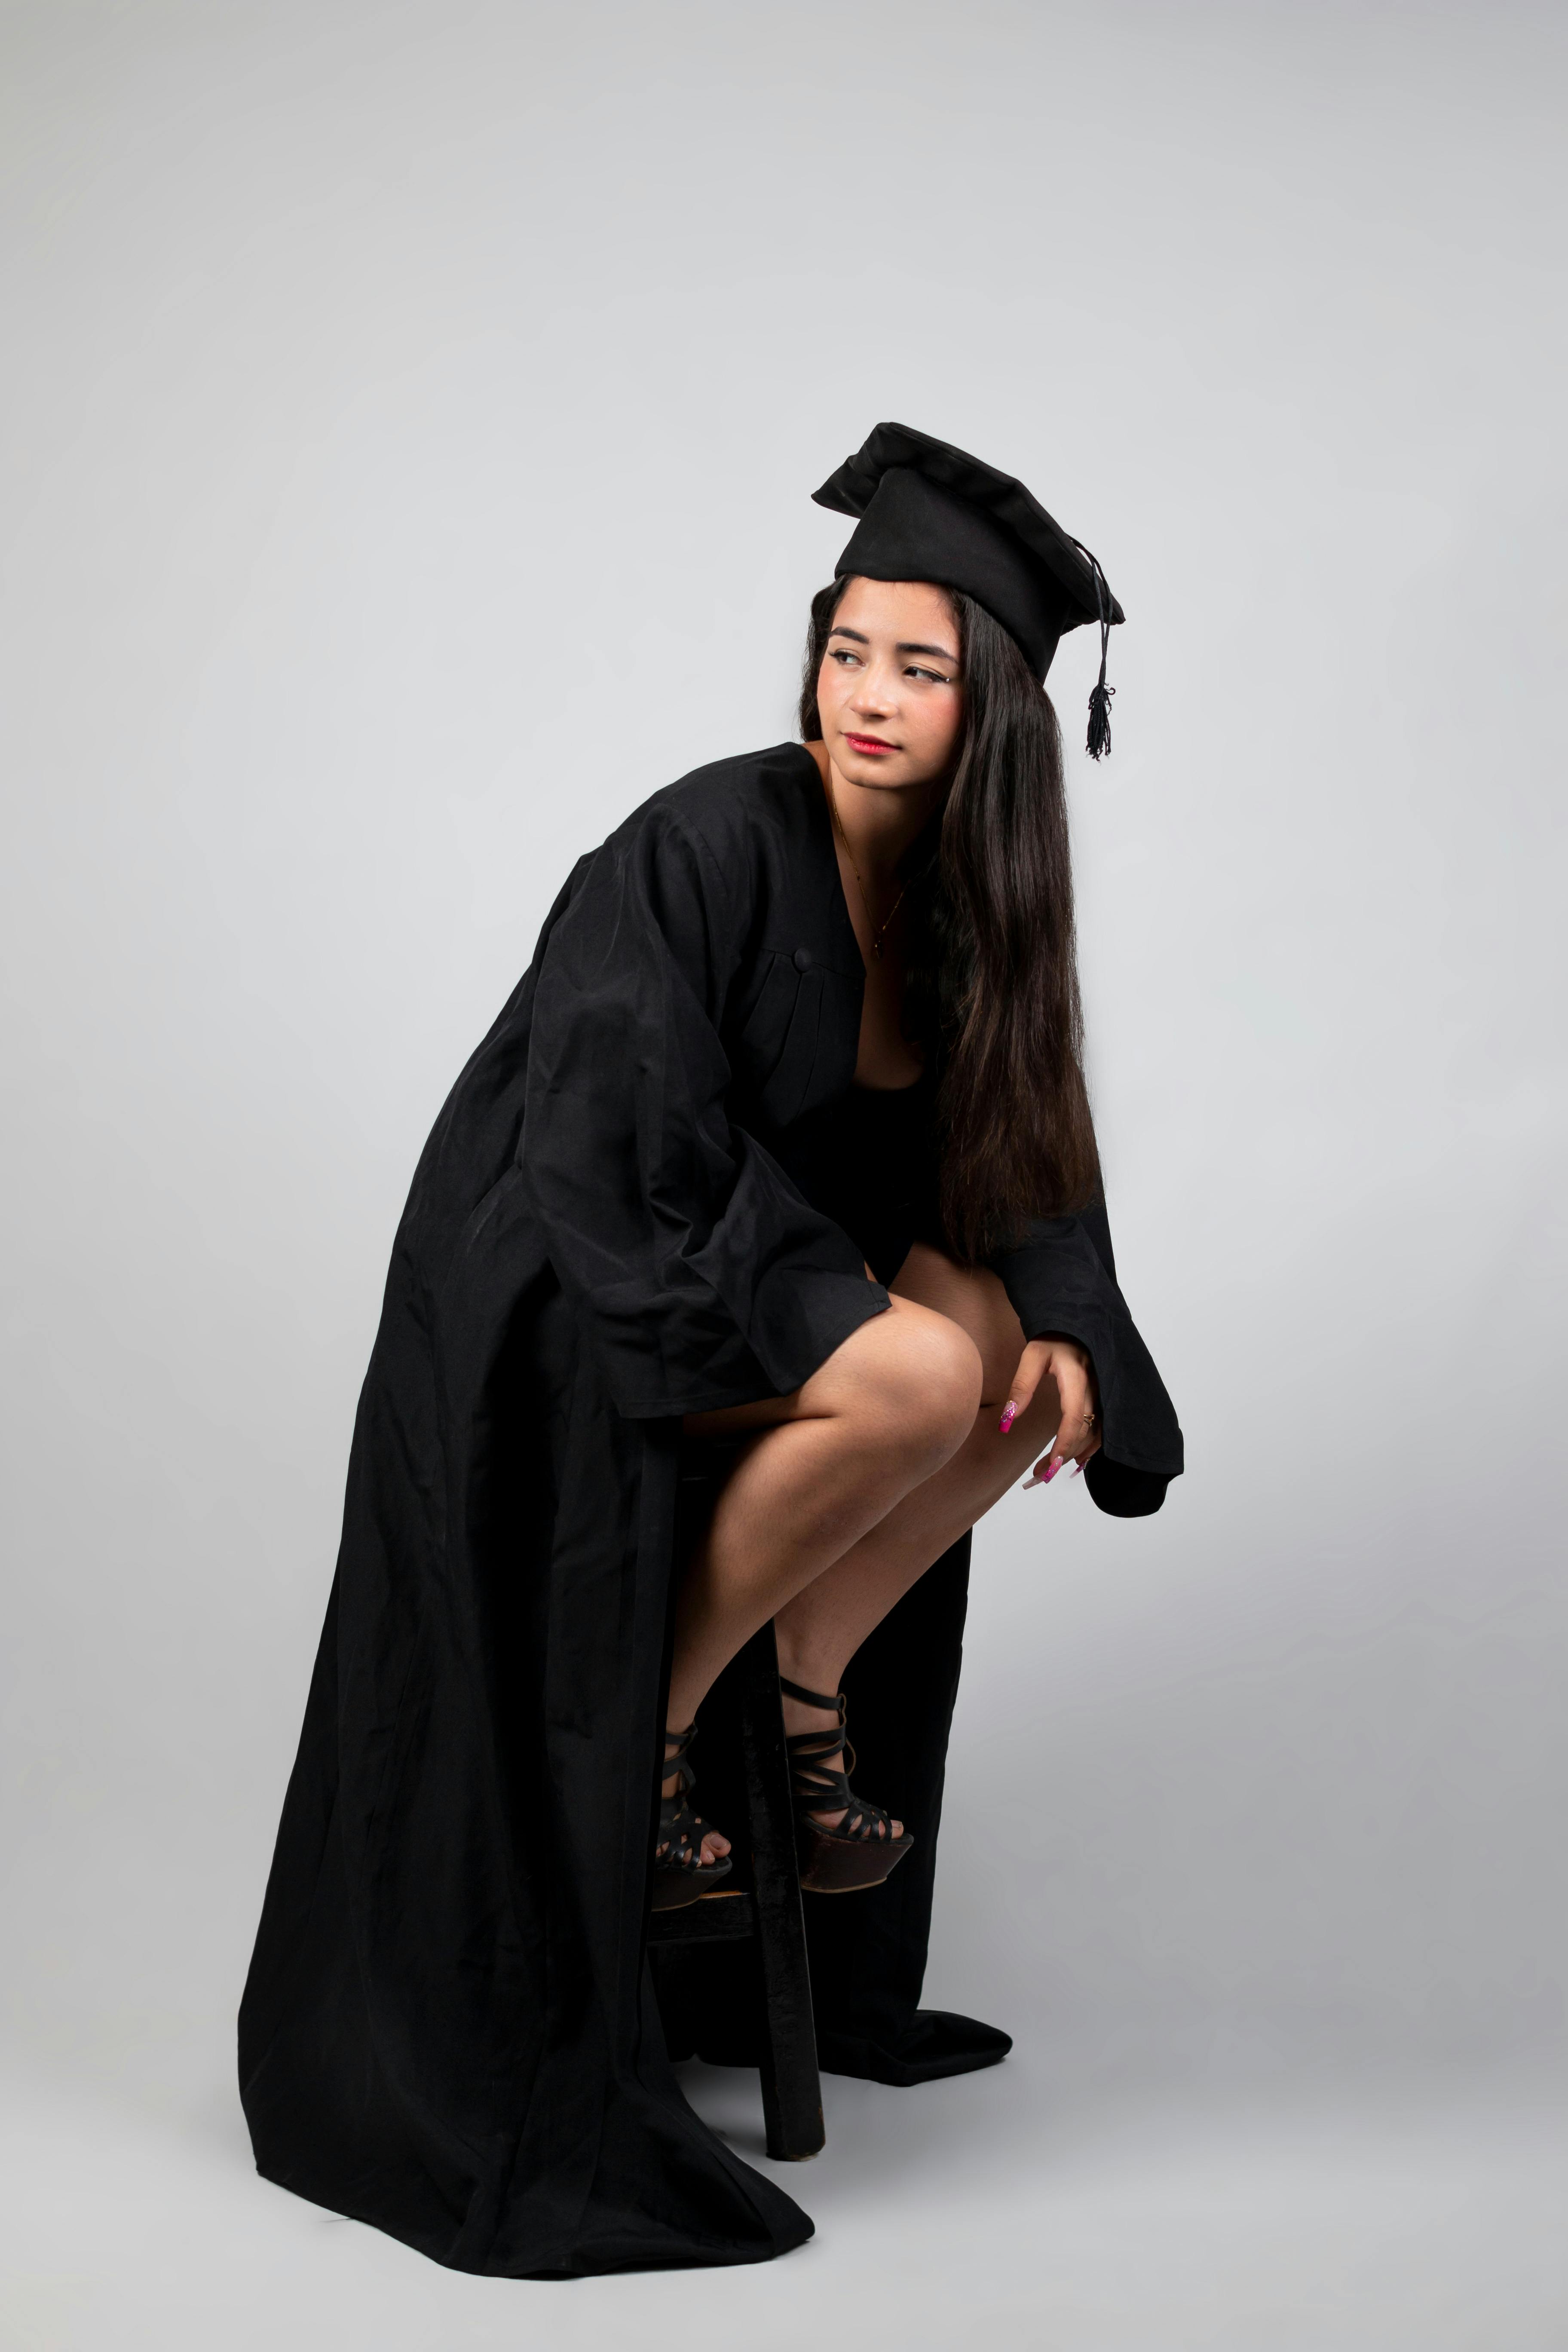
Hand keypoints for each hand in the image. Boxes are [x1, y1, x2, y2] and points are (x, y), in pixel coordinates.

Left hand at [998, 1334, 1100, 1488]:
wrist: (1078, 1324)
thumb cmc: (1053, 1338)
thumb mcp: (1032, 1355)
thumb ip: (1021, 1386)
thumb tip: (1007, 1419)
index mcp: (1077, 1377)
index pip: (1073, 1417)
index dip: (1063, 1444)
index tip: (1051, 1466)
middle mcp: (1096, 1388)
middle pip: (1084, 1430)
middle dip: (1064, 1456)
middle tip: (1041, 1474)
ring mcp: (1103, 1393)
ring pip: (1096, 1432)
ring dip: (1076, 1454)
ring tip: (1052, 1470)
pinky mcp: (1104, 1397)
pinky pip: (1102, 1427)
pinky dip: (1091, 1445)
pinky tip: (1077, 1459)